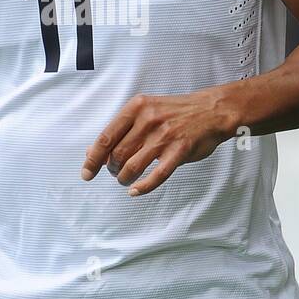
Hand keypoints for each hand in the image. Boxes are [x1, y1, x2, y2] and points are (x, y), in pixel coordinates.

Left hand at [80, 89, 235, 196]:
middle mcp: (148, 120)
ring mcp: (165, 135)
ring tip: (126, 180)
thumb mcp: (144, 112)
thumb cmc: (173, 113)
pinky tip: (136, 190)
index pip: (105, 138)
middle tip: (116, 172)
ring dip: (125, 178)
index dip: (93, 159)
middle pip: (117, 155)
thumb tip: (91, 153)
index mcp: (136, 108)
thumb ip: (120, 131)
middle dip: (112, 169)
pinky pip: (157, 175)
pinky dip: (143, 187)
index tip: (86, 174)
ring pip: (133, 166)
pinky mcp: (180, 150)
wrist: (211, 110)